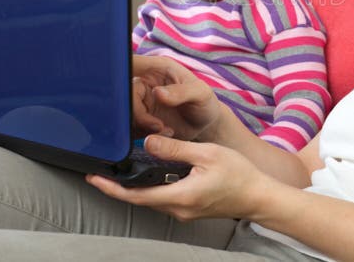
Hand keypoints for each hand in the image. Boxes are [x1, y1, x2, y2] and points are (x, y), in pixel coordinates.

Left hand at [87, 135, 269, 220]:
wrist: (259, 196)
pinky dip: (152, 186)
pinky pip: (164, 198)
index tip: (94, 177)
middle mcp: (178, 209)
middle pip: (140, 198)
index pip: (136, 195)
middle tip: (102, 169)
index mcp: (180, 195)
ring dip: (136, 186)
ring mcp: (184, 211)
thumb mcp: (207, 154)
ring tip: (123, 168)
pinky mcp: (190, 208)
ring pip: (152, 199)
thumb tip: (148, 141)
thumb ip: (175, 150)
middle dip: (119, 185)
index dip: (112, 187)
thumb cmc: (239, 174)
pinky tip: (151, 173)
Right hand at [132, 55, 223, 141]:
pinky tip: (163, 133)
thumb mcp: (201, 94)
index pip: (131, 62)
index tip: (125, 89)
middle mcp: (145, 82)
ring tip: (165, 130)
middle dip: (136, 113)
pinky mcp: (140, 118)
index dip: (120, 70)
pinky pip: (130, 126)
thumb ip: (181, 92)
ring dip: (142, 126)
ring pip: (125, 113)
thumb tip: (158, 93)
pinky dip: (143, 134)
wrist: (205, 126)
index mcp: (158, 67)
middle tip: (156, 125)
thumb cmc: (205, 103)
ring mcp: (141, 101)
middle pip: (123, 94)